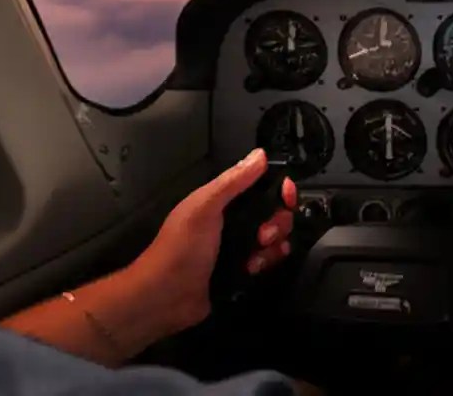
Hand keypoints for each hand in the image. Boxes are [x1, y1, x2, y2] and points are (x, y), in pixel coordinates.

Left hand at [130, 149, 297, 332]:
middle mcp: (233, 221)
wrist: (166, 297)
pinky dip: (267, 263)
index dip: (279, 190)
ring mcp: (239, 246)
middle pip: (275, 213)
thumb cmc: (180, 249)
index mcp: (222, 201)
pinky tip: (252, 268)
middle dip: (277, 223)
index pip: (261, 187)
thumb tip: (260, 155)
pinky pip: (269, 260)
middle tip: (262, 235)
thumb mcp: (204, 208)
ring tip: (255, 256)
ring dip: (273, 246)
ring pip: (276, 238)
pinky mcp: (242, 269)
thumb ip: (232, 181)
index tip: (286, 197)